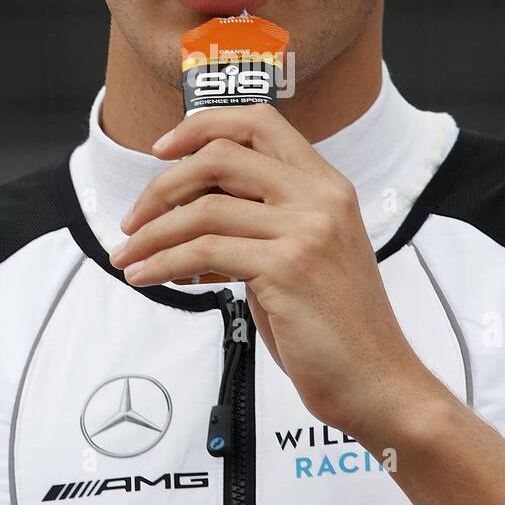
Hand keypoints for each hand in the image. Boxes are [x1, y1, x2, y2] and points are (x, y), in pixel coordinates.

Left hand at [108, 102, 417, 434]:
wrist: (376, 381)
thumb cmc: (334, 326)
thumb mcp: (305, 253)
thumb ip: (263, 219)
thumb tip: (193, 206)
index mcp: (327, 185)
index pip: (259, 122)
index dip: (201, 127)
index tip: (161, 151)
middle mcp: (320, 196)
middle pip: (222, 156)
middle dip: (162, 185)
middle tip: (133, 218)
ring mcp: (306, 229)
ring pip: (204, 208)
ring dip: (151, 233)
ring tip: (127, 256)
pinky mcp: (288, 267)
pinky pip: (204, 251)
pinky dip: (163, 263)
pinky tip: (147, 278)